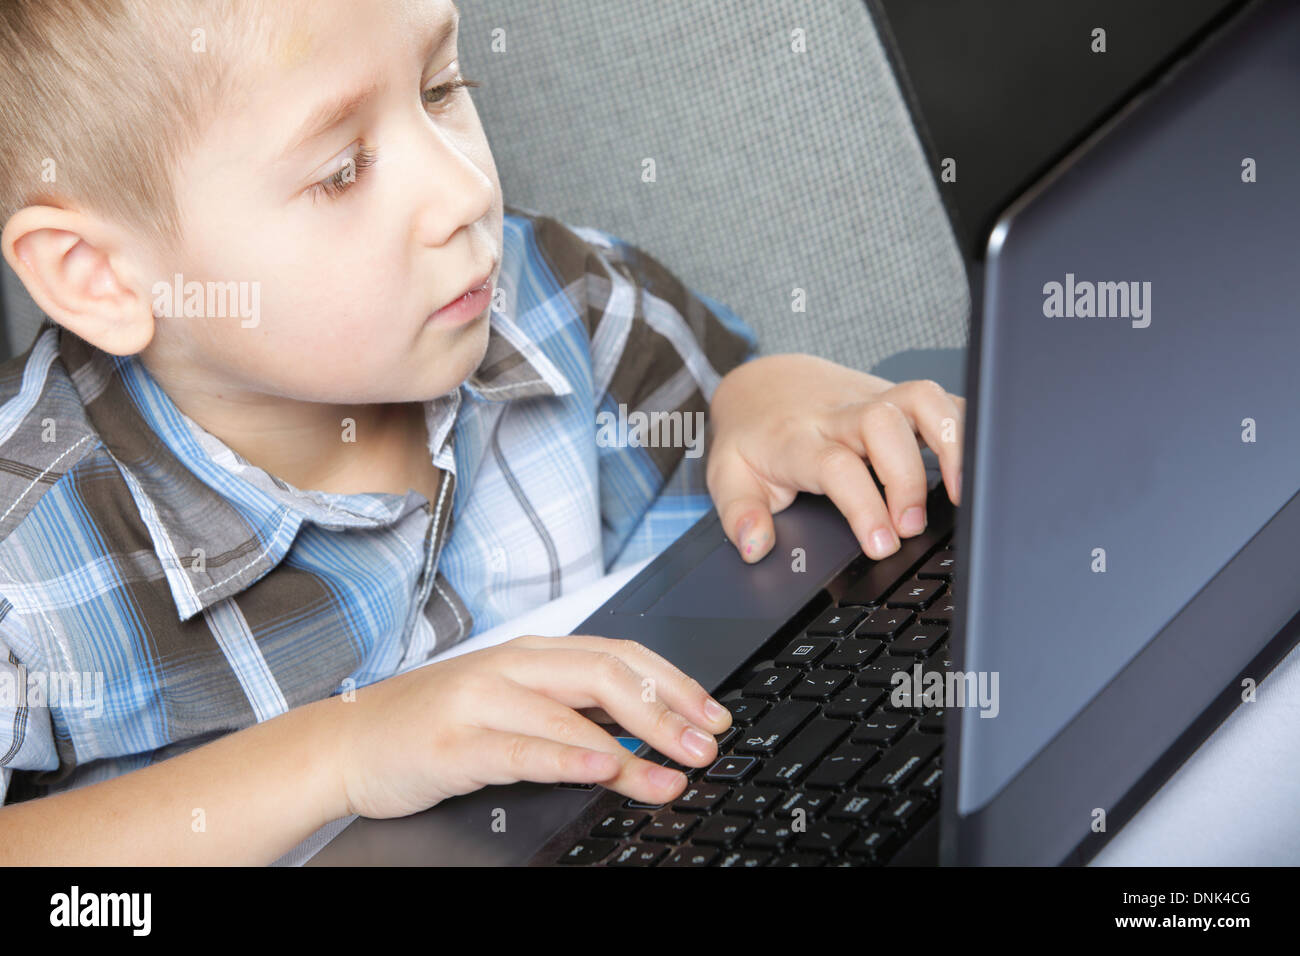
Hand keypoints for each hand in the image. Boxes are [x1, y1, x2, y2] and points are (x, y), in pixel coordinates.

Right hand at [327, 635, 731, 819]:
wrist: (348, 742)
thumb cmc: (435, 726)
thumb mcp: (511, 705)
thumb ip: (572, 710)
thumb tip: (644, 734)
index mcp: (531, 653)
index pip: (620, 654)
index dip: (675, 682)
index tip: (714, 715)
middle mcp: (511, 665)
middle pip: (607, 672)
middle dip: (667, 710)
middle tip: (707, 744)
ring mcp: (481, 699)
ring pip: (571, 712)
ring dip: (632, 745)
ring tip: (672, 773)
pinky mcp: (456, 741)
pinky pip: (522, 747)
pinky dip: (568, 757)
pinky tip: (603, 768)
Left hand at [707, 353, 964, 562]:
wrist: (764, 385)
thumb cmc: (753, 437)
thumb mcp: (727, 477)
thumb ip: (739, 513)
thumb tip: (755, 544)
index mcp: (800, 440)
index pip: (836, 466)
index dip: (864, 504)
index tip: (881, 542)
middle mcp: (840, 416)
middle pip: (883, 426)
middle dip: (907, 478)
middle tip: (910, 526)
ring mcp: (874, 400)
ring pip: (921, 398)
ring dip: (951, 442)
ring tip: (963, 493)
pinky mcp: (899, 398)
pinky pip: (943, 399)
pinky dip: (967, 427)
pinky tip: (976, 467)